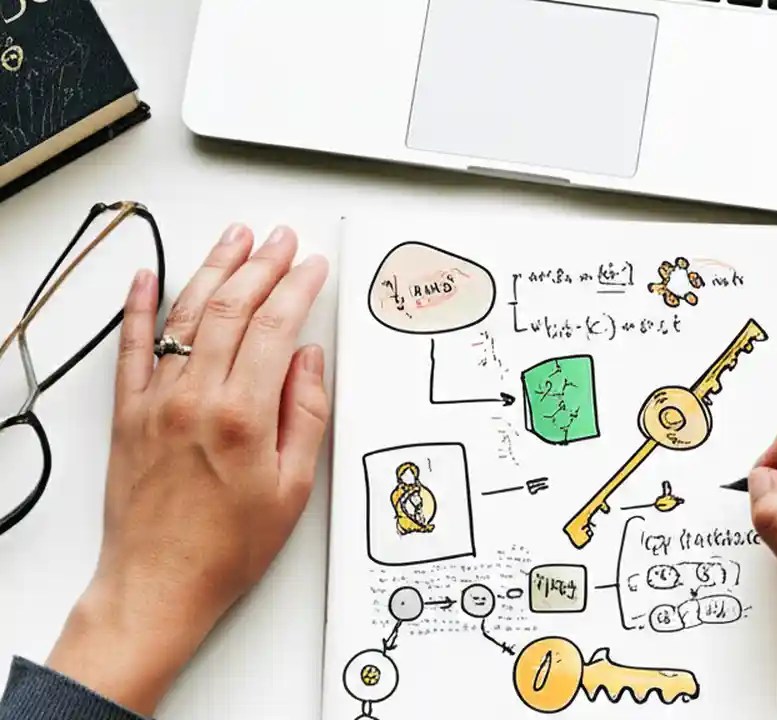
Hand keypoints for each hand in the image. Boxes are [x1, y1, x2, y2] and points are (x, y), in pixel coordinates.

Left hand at [46, 225, 330, 714]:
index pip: (276, 327)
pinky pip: (131, 348)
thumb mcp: (293, 488)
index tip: (312, 267)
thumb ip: (306, 415)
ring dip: (212, 269)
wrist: (158, 585)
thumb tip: (309, 360)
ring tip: (234, 239)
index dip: (297, 288)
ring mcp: (156, 402)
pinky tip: (147, 278)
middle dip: (261, 265)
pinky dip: (138, 307)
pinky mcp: (128, 414)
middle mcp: (194, 398)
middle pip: (232, 309)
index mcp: (242, 415)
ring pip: (186, 315)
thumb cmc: (227, 547)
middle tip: (280, 239)